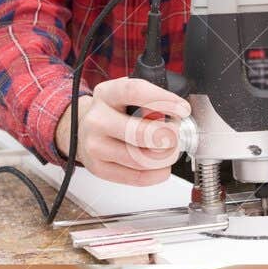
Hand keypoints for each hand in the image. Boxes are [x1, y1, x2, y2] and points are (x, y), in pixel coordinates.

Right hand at [53, 76, 189, 184]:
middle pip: (143, 133)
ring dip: (166, 157)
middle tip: (176, 136)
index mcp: (107, 94)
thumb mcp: (128, 96)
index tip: (183, 110)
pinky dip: (158, 173)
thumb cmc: (115, 114)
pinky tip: (161, 165)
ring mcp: (96, 146)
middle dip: (170, 137)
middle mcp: (97, 119)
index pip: (135, 92)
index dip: (164, 101)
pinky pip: (138, 176)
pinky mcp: (99, 168)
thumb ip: (151, 100)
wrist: (84, 131)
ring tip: (168, 150)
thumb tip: (178, 113)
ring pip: (143, 159)